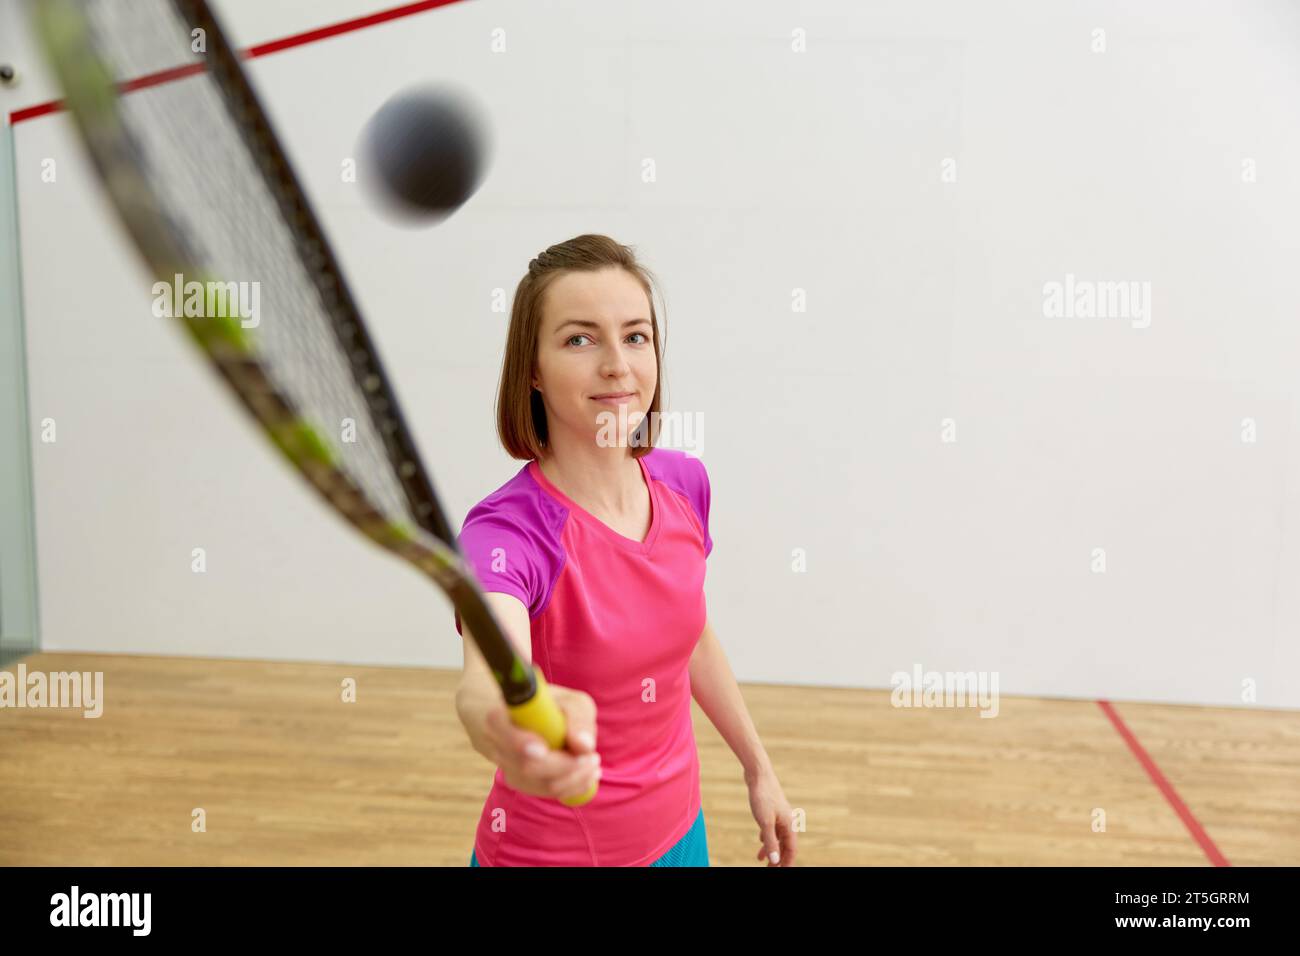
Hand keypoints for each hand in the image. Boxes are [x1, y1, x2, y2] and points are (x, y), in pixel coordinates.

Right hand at [484, 684, 600, 802]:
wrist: (534, 720)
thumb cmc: (555, 708)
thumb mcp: (571, 702)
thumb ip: (578, 719)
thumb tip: (585, 746)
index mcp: (500, 719)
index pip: (504, 735)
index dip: (521, 744)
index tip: (544, 749)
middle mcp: (497, 746)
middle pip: (528, 767)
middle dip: (566, 766)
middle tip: (593, 757)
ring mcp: (507, 768)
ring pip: (542, 784)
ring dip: (575, 778)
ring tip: (594, 763)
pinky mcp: (521, 783)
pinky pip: (548, 792)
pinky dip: (572, 786)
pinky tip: (587, 774)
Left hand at [746, 768, 796, 865]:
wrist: (758, 774)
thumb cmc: (763, 797)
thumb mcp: (765, 822)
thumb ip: (771, 841)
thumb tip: (775, 860)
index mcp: (789, 825)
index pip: (791, 849)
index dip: (787, 862)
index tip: (781, 872)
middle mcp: (786, 821)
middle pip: (785, 845)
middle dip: (778, 858)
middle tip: (770, 869)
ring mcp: (779, 815)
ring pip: (777, 837)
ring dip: (771, 849)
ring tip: (761, 860)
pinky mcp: (771, 810)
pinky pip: (771, 828)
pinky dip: (767, 837)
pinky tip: (761, 841)